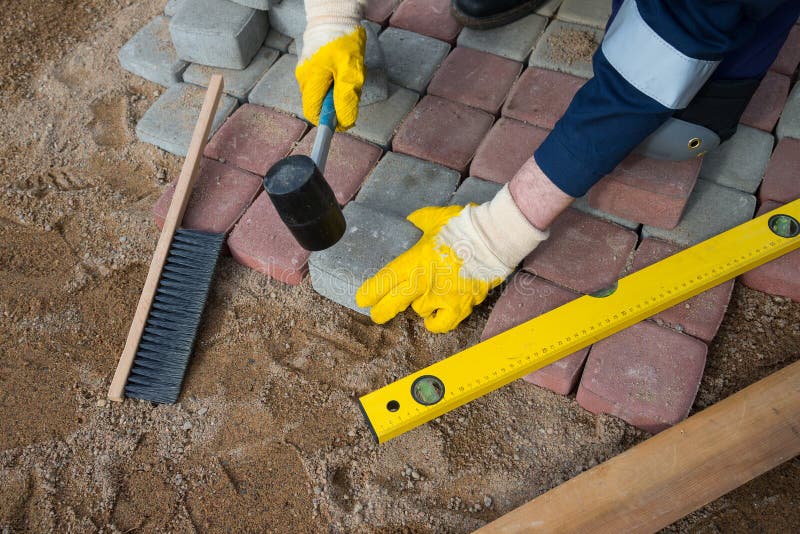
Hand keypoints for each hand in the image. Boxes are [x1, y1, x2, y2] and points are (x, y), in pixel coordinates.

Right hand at [295, 0, 365, 129]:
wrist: (336, 12)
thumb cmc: (343, 38)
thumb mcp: (350, 70)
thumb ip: (346, 97)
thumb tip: (345, 121)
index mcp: (309, 81)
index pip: (313, 114)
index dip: (330, 122)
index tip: (346, 120)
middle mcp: (303, 78)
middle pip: (319, 105)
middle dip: (336, 104)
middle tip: (351, 88)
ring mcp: (306, 71)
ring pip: (323, 94)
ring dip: (337, 92)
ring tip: (347, 75)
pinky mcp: (312, 66)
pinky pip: (324, 83)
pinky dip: (336, 82)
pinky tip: (342, 69)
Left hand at [356, 185, 549, 332]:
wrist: (493, 238)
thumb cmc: (463, 226)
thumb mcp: (435, 217)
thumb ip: (419, 221)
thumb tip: (411, 220)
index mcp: (414, 260)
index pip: (385, 280)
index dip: (371, 292)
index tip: (362, 299)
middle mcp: (423, 282)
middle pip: (394, 303)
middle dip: (382, 311)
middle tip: (377, 315)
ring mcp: (441, 297)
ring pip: (419, 311)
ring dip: (418, 306)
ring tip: (423, 299)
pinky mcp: (459, 306)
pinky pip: (441, 324)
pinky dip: (436, 323)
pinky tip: (433, 319)